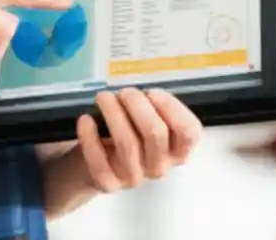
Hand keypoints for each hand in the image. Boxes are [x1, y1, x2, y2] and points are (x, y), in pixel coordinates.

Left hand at [74, 88, 202, 192]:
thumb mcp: (144, 122)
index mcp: (176, 150)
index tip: (152, 92)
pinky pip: (99, 160)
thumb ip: (151, 109)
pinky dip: (91, 136)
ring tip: (103, 98)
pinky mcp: (108, 184)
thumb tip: (140, 92)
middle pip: (155, 132)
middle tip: (123, 92)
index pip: (189, 132)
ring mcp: (134, 178)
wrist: (92, 166)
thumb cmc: (125, 135)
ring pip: (127, 142)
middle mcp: (159, 166)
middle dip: (136, 104)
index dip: (171, 107)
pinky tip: (86, 119)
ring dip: (113, 113)